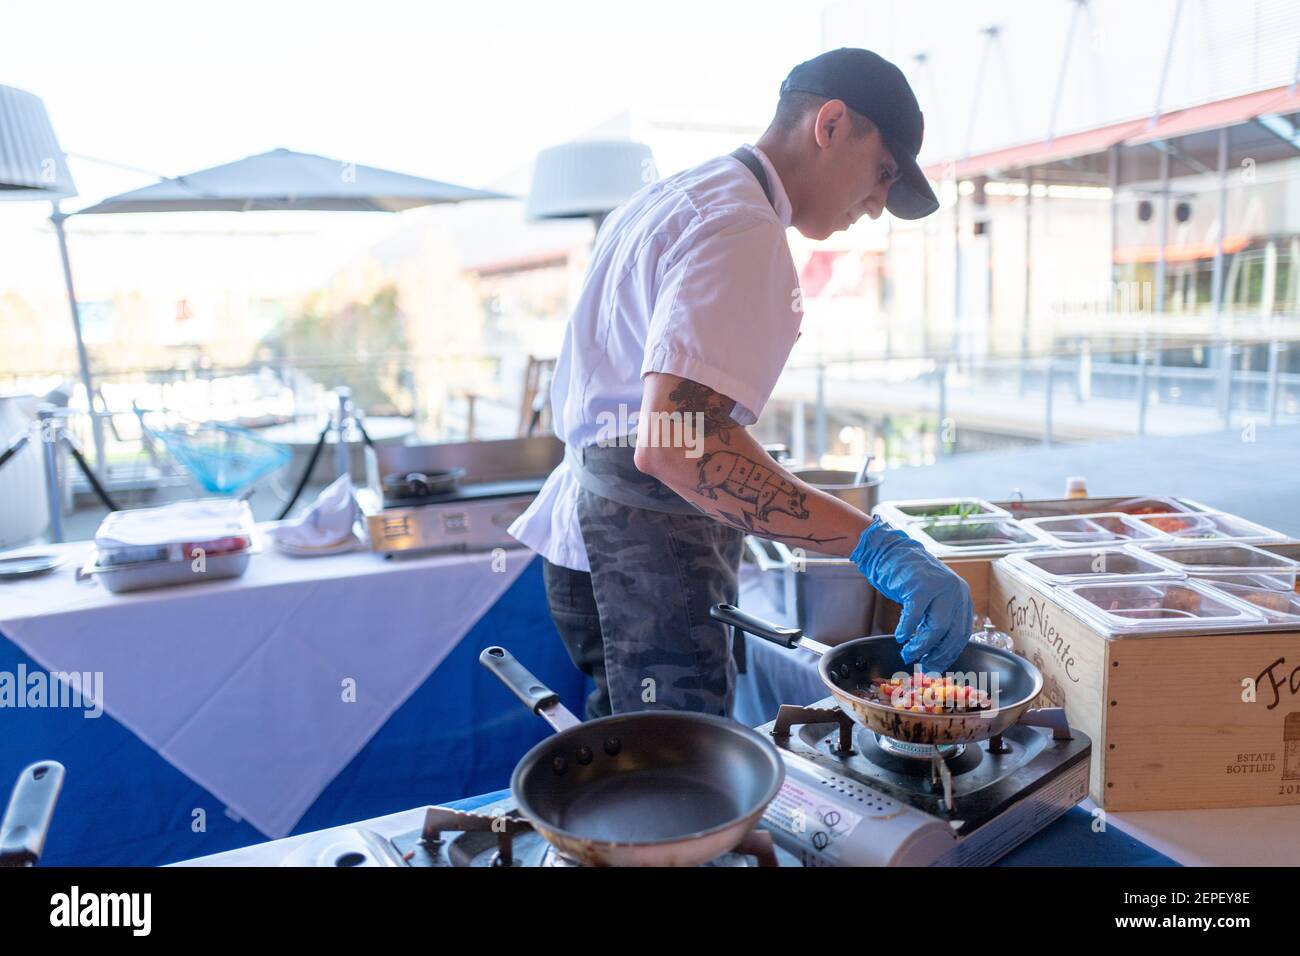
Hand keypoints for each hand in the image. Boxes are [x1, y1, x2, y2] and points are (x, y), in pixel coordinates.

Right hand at [850, 518, 973, 672]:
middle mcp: (956, 591)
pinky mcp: (921, 585)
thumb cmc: (908, 578)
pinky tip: (900, 637)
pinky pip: (915, 617)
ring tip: (907, 654)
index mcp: (962, 596)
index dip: (949, 653)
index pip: (962, 633)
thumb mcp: (931, 599)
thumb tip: (933, 653)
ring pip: (937, 628)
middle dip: (937, 654)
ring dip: (921, 646)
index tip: (937, 666)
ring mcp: (940, 587)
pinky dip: (906, 630)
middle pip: (952, 633)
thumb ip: (935, 619)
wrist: (890, 551)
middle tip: (923, 666)